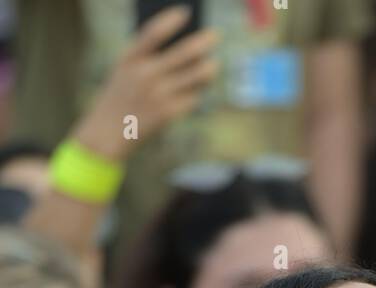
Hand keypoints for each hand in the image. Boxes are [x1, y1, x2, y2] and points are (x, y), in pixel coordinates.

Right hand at [72, 6, 219, 161]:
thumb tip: (182, 45)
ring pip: (196, 75)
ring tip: (213, 64)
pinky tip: (199, 88)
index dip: (171, 20)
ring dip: (209, 68)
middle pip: (183, 52)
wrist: (106, 133)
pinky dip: (198, 91)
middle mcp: (145, 74)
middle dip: (203, 41)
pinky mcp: (168, 114)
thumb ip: (146, 57)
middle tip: (215, 35)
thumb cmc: (119, 96)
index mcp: (130, 58)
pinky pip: (193, 97)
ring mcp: (158, 95)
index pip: (154, 32)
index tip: (185, 12)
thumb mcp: (124, 70)